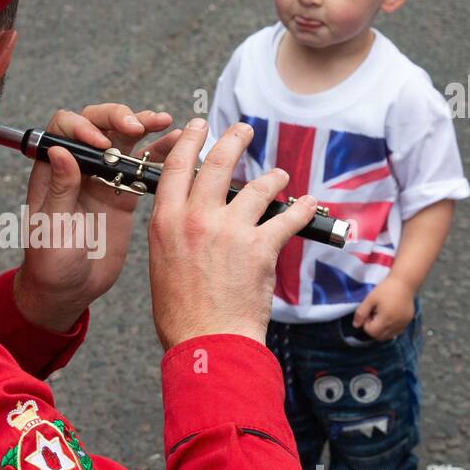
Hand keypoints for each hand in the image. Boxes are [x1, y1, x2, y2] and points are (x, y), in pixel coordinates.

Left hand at [12, 104, 176, 331]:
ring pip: (123, 140)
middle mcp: (79, 167)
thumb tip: (60, 151)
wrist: (70, 290)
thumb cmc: (50, 263)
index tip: (101, 144)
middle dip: (118, 117)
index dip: (84, 127)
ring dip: (144, 125)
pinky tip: (177, 143)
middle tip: (138, 126)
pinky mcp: (125, 194)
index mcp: (53, 170)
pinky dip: (160, 153)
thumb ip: (60, 189)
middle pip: (97, 124)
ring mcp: (104, 178)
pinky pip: (143, 166)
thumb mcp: (52, 227)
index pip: (65, 128)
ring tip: (165, 122)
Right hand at [149, 119, 318, 350]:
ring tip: (279, 176)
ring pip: (257, 187)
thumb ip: (174, 236)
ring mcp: (229, 230)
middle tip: (243, 130)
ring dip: (272, 178)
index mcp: (166, 223)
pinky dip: (300, 209)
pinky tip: (307, 203)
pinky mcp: (260, 246)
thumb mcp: (162, 266)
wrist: (206, 342)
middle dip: (234, 139)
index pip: (177, 167)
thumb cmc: (182, 315)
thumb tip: (188, 221)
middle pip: (218, 163)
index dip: (190, 141)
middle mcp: (196, 219)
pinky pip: (286, 217)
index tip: (197, 127)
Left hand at [352, 275, 414, 340]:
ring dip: (381, 329)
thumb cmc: (385, 289)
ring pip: (388, 336)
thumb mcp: (370, 299)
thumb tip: (356, 326)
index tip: (369, 312)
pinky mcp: (408, 322)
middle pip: (379, 336)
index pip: (371, 332)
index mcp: (386, 319)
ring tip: (382, 315)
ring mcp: (403, 324)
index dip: (366, 324)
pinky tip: (389, 316)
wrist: (404, 282)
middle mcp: (396, 325)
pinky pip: (396, 331)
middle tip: (374, 314)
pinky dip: (390, 328)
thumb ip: (361, 313)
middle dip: (373, 328)